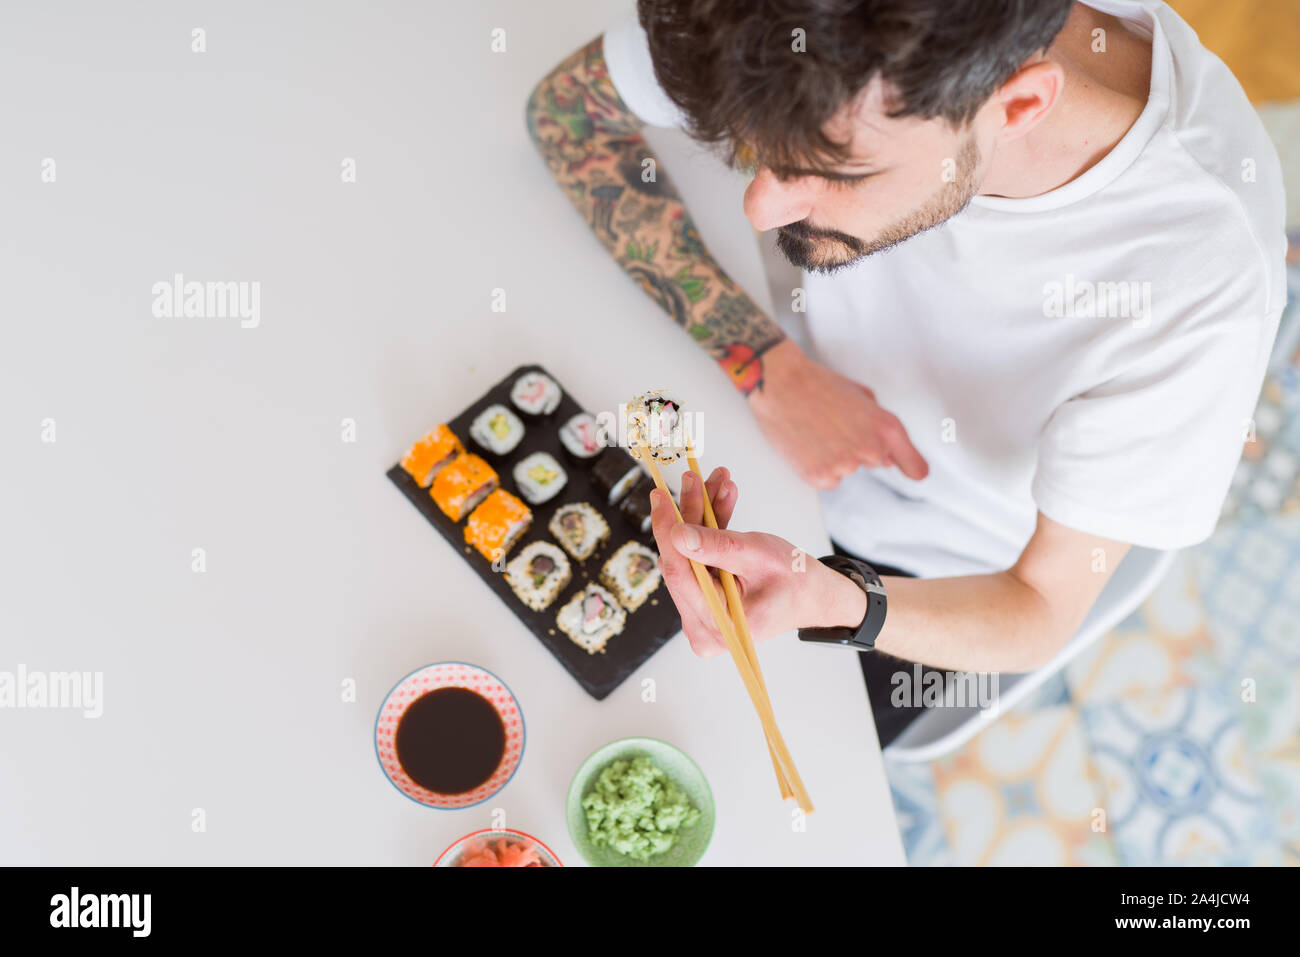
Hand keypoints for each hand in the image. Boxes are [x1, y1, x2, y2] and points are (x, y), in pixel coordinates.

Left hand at [649, 467, 867, 656]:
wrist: (813, 594)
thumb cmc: (796, 581)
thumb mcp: (759, 556)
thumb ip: (717, 546)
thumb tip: (677, 534)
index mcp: (718, 624)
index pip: (679, 573)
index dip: (667, 530)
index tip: (660, 497)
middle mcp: (703, 626)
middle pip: (682, 561)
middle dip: (690, 516)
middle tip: (693, 479)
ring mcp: (702, 614)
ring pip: (689, 555)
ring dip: (702, 517)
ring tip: (716, 483)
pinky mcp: (704, 599)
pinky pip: (698, 559)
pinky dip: (709, 530)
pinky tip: (720, 501)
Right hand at [748, 339, 927, 488]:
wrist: (780, 384)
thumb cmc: (819, 384)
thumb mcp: (862, 396)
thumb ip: (881, 426)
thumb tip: (888, 457)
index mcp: (887, 428)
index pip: (915, 466)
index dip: (911, 468)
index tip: (910, 470)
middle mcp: (871, 450)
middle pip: (875, 462)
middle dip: (859, 448)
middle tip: (836, 425)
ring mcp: (845, 466)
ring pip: (847, 470)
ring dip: (835, 457)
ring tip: (817, 430)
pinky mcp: (820, 476)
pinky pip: (827, 479)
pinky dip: (817, 467)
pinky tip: (807, 444)